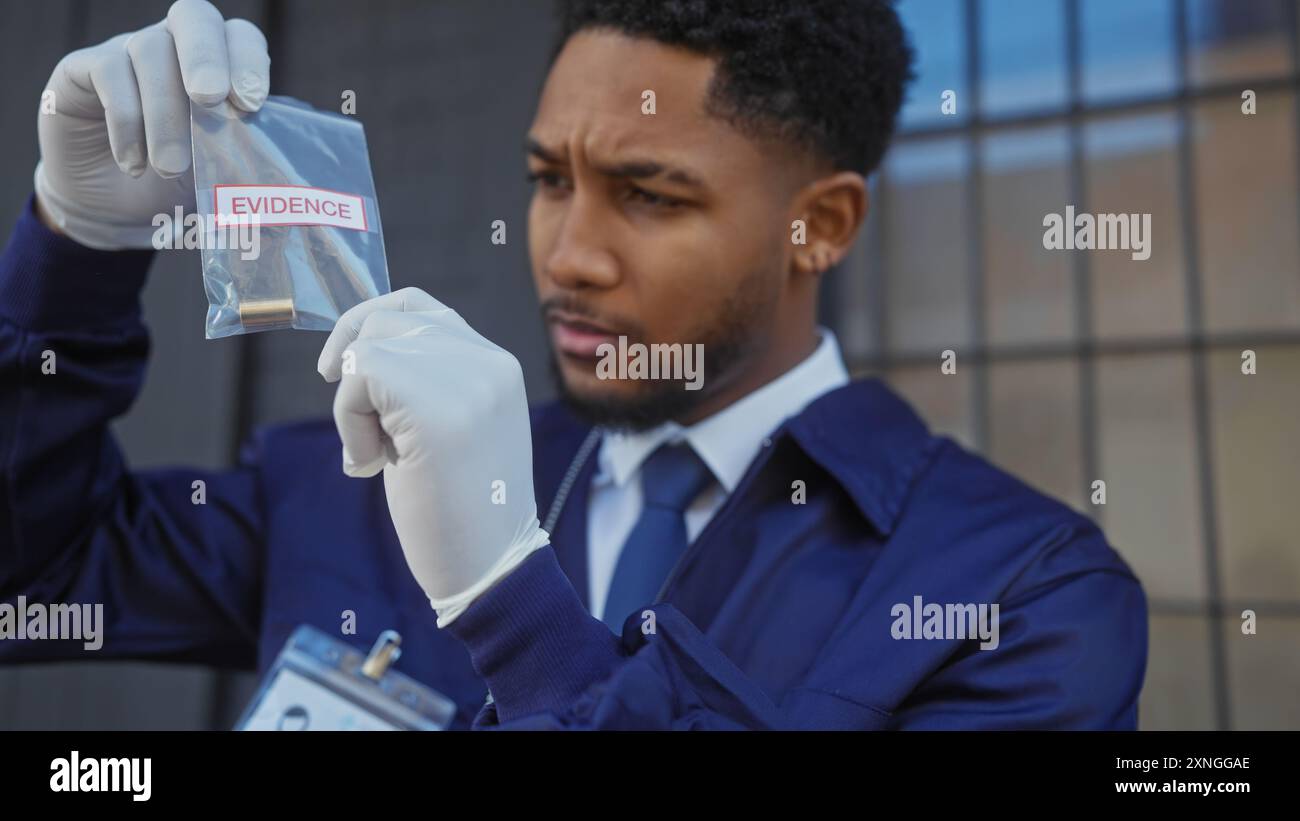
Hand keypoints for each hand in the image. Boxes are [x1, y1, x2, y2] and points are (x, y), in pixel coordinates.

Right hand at [35, 0, 269, 248]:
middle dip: (206, 58)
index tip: (252, 103)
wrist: (112, 208)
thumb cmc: (177, 188)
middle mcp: (175, 46)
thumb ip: (248, 179)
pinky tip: (134, 164)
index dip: (248, 60)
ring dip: (164, 113)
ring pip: (149, 51)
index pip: (240, 37)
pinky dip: (125, 122)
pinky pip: (107, 73)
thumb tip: (287, 205)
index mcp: (219, 66)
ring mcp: (127, 51)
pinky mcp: (83, 69)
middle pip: (194, 17)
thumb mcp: (218, 183)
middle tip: (211, 101)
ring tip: (170, 168)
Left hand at [317, 288, 549, 624]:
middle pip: (385, 319)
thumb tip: (357, 346)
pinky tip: (371, 465)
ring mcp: (465, 381)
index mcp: (499, 365)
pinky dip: (349, 422)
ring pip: (368, 347)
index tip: (344, 369)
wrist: (491, 568)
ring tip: (378, 454)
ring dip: (354, 403)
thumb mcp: (455, 426)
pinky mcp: (433, 407)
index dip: (369, 325)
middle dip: (356, 369)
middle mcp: (488, 362)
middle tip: (367, 432)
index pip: (419, 307)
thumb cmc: (463, 508)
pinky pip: (358, 380)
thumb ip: (427, 380)